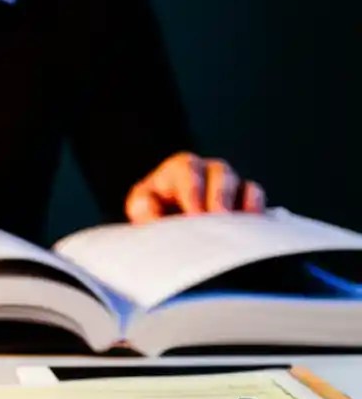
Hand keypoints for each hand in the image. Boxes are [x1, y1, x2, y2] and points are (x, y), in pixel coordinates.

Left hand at [125, 151, 265, 222]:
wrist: (168, 224)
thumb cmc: (153, 211)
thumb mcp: (142, 208)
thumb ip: (145, 210)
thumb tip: (153, 219)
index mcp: (180, 169)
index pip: (188, 172)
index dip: (193, 192)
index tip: (194, 215)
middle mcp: (208, 171)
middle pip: (220, 174)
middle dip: (219, 197)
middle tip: (217, 218)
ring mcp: (230, 183)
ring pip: (242, 185)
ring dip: (238, 206)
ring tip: (233, 228)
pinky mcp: (244, 199)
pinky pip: (256, 198)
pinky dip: (254, 211)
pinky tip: (250, 229)